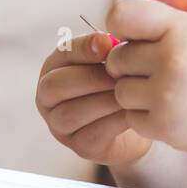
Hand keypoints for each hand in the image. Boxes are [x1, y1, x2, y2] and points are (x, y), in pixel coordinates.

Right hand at [35, 32, 152, 166]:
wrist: (137, 119)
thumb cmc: (120, 81)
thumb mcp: (114, 60)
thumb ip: (110, 48)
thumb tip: (112, 40)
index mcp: (54, 67)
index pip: (61, 55)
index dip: (83, 48)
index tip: (109, 44)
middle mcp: (49, 97)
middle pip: (55, 86)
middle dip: (90, 77)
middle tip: (120, 74)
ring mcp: (60, 124)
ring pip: (70, 113)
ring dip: (103, 100)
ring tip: (128, 92)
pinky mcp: (79, 146)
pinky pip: (91, 134)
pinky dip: (113, 121)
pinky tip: (132, 111)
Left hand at [103, 0, 186, 163]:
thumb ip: (163, 28)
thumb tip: (112, 36)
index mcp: (183, 27)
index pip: (121, 14)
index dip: (122, 28)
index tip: (136, 39)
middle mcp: (171, 58)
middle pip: (117, 59)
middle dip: (132, 67)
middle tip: (164, 73)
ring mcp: (167, 95)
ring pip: (120, 92)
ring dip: (138, 96)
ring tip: (174, 94)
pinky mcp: (166, 127)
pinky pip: (132, 119)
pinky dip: (148, 118)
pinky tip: (177, 113)